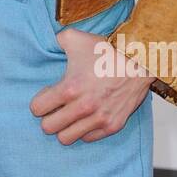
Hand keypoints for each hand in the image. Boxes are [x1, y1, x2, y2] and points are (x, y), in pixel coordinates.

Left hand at [30, 27, 153, 143]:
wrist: (140, 60)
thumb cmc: (107, 49)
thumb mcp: (75, 38)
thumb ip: (56, 40)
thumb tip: (50, 41)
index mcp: (69, 88)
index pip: (37, 109)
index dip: (40, 101)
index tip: (49, 94)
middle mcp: (83, 107)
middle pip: (48, 128)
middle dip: (49, 117)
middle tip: (56, 108)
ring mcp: (98, 119)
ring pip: (66, 138)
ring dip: (64, 127)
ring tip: (70, 115)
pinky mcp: (112, 125)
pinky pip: (88, 138)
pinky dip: (84, 130)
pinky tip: (86, 117)